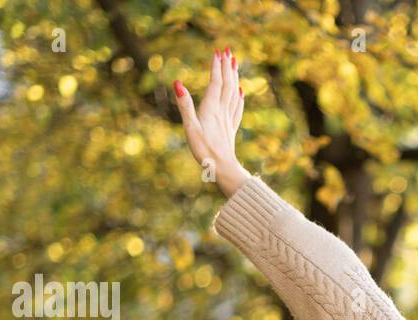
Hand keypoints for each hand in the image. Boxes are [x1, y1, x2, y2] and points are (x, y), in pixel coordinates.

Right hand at [173, 48, 250, 197]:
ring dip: (233, 77)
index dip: (216, 67)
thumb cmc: (204, 152)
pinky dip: (238, 98)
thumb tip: (177, 83)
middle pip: (226, 85)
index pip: (215, 83)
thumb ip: (185, 105)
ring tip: (235, 64)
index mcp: (211, 109)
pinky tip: (240, 92)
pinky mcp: (230, 130)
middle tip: (228, 50)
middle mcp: (221, 112)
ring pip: (233, 94)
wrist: (223, 170)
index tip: (217, 51)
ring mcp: (227, 121)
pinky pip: (236, 109)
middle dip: (227, 67)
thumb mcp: (190, 128)